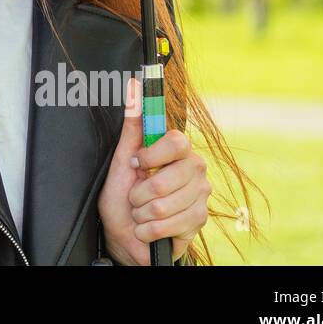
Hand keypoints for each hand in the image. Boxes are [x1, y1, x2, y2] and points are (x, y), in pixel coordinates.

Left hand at [97, 77, 209, 264]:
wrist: (125, 235)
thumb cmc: (122, 196)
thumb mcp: (122, 160)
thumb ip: (132, 127)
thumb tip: (134, 88)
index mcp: (177, 151)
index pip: (178, 141)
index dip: (153, 155)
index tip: (136, 164)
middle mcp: (195, 169)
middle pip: (168, 178)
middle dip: (140, 193)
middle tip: (135, 196)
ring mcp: (201, 196)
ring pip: (165, 205)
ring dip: (142, 214)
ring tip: (140, 213)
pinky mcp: (200, 221)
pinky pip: (170, 225)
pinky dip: (149, 230)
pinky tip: (148, 229)